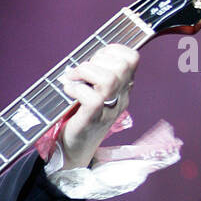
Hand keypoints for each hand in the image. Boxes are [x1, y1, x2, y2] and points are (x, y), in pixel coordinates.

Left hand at [57, 44, 139, 169]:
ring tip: (72, 78)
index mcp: (123, 88)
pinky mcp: (93, 119)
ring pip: (110, 79)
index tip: (95, 58)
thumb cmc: (80, 115)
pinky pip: (92, 98)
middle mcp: (121, 97)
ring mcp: (109, 109)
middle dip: (98, 59)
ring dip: (85, 72)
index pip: (132, 58)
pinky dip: (76, 88)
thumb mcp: (94, 90)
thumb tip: (84, 57)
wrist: (73, 149)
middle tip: (81, 71)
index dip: (112, 50)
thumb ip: (95, 74)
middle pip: (123, 65)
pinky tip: (68, 91)